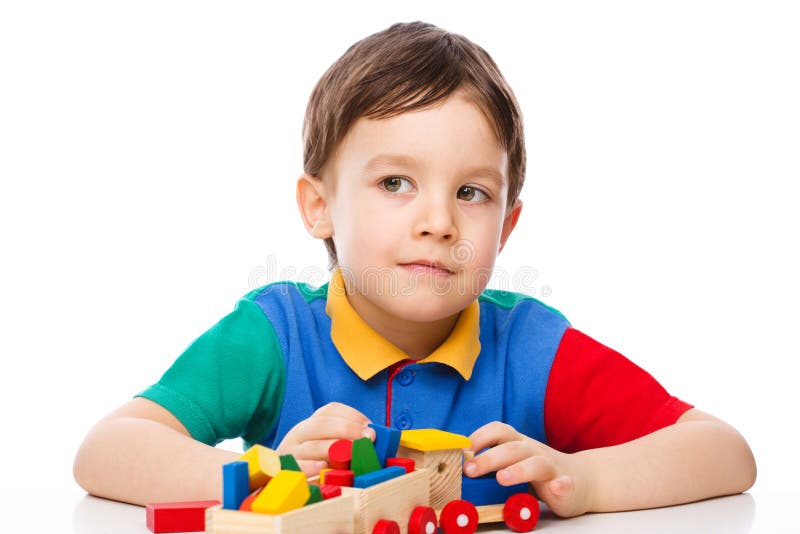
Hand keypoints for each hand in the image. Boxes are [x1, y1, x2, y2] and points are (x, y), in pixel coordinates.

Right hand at [276, 402, 375, 476]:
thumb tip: (372, 436)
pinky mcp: (288, 472)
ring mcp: (291, 452)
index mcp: (311, 422)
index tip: (370, 426)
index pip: (330, 410)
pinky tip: (323, 467)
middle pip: (321, 424)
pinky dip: (310, 467)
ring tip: (352, 451)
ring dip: (334, 447)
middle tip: (369, 438)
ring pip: (311, 446)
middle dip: (348, 429)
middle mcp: (300, 433)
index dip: (352, 415)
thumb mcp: (327, 443)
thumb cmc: (313, 460)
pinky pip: (298, 467)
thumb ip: (346, 438)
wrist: (279, 476)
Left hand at [463, 422, 593, 517]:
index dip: (480, 436)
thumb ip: (494, 460)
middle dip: (489, 457)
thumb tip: (461, 462)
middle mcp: (534, 451)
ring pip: (536, 464)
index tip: (463, 449)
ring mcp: (552, 468)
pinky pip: (565, 483)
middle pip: (512, 448)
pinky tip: (555, 488)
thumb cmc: (539, 470)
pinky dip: (561, 485)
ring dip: (519, 470)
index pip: (499, 431)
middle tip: (471, 470)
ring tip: (502, 479)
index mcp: (519, 444)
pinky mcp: (568, 486)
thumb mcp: (515, 461)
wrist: (583, 480)